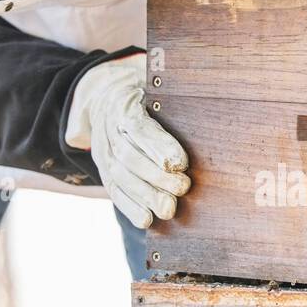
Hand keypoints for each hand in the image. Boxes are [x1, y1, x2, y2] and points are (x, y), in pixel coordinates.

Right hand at [65, 54, 190, 227]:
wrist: (105, 98)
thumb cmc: (144, 94)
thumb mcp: (154, 86)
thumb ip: (171, 99)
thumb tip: (203, 109)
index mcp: (123, 103)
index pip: (138, 126)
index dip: (159, 146)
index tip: (181, 163)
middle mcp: (108, 127)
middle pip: (129, 156)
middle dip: (156, 177)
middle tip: (183, 188)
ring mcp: (102, 150)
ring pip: (120, 177)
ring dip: (146, 196)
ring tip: (169, 209)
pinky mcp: (103, 169)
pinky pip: (113, 190)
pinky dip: (130, 207)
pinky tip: (147, 220)